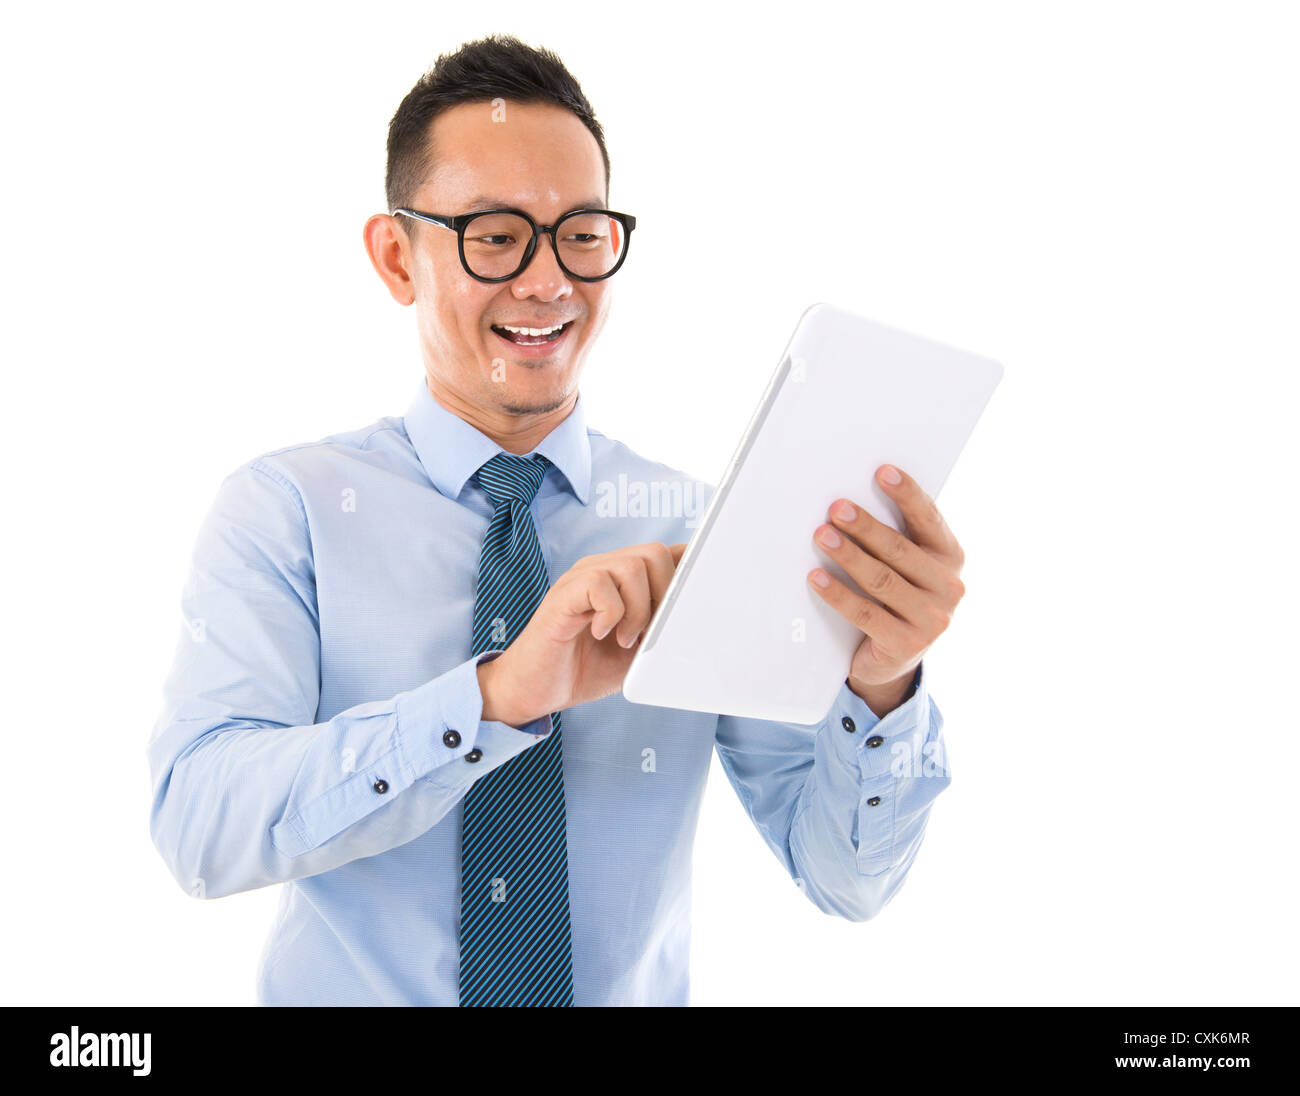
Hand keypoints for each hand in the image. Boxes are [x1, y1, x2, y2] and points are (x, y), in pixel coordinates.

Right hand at [478, 542, 687, 726]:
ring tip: (624, 638)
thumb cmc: (585, 668)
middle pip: (654, 552)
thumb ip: (662, 626)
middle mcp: (603, 570)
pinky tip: (600, 633)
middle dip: (664, 595)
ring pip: (632, 565)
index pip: (665, 552)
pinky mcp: (563, 594)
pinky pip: (600, 583)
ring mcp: (581, 578)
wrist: (537, 689)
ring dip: (638, 609)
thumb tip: (693, 615)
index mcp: (624, 580)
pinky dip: (611, 614)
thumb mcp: (638, 649)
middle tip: (648, 631)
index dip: (688, 566)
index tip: (698, 595)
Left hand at [807, 464, 965, 715]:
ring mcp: (931, 619)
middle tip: (837, 507)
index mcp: (951, 557)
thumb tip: (854, 501)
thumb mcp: (907, 568)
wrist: (893, 660)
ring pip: (881, 580)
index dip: (907, 494)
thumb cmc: (895, 599)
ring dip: (848, 555)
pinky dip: (837, 593)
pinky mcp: (906, 644)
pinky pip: (865, 614)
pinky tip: (816, 577)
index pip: (929, 520)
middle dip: (866, 527)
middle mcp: (949, 587)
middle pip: (900, 550)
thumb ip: (896, 539)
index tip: (882, 472)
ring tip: (821, 535)